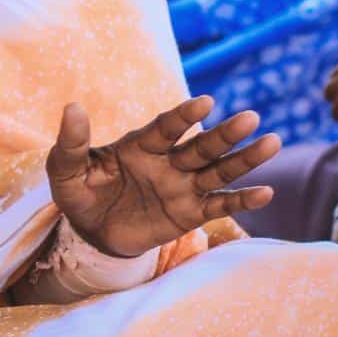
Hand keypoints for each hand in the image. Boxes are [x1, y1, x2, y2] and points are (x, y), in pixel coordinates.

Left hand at [46, 97, 279, 259]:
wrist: (91, 233)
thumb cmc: (79, 193)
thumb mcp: (65, 170)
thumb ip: (71, 143)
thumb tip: (72, 107)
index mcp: (140, 145)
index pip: (166, 128)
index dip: (183, 116)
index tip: (205, 103)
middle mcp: (168, 162)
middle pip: (201, 146)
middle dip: (225, 134)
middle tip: (251, 117)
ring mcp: (182, 187)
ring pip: (218, 170)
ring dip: (244, 159)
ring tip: (272, 141)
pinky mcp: (190, 214)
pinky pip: (219, 205)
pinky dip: (241, 200)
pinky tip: (265, 192)